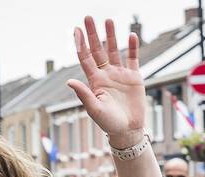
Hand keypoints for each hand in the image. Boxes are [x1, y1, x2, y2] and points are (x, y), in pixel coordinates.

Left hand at [67, 17, 144, 145]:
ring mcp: (120, 74)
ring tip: (109, 20)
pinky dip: (133, 47)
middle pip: (98, 50)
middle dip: (94, 34)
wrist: (128, 131)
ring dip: (112, 36)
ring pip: (115, 50)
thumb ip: (83, 94)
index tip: (76, 29)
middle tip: (89, 17)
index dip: (81, 44)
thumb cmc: (109, 123)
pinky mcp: (134, 78)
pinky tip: (132, 35)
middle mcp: (106, 74)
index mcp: (95, 81)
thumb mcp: (95, 109)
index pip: (86, 58)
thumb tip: (69, 80)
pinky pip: (133, 58)